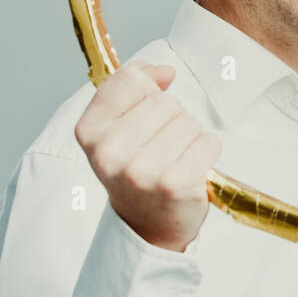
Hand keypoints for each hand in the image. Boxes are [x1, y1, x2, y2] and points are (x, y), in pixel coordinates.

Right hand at [74, 60, 222, 252]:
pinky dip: (207, 152)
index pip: (131, 80)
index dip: (150, 88)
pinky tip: (191, 170)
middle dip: (173, 119)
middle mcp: (110, 153)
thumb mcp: (117, 127)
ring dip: (190, 138)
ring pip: (188, 122)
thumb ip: (132, 88)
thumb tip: (164, 71)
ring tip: (175, 160)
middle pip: (165, 102)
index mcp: (89, 131)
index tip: (150, 109)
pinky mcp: (174, 184)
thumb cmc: (135, 169)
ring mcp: (141, 171)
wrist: (146, 225)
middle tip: (162, 147)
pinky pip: (208, 143)